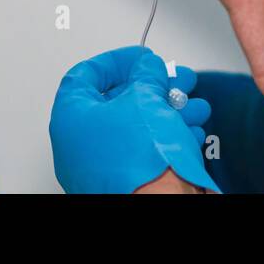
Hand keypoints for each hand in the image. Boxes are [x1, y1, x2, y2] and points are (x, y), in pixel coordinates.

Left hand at [49, 46, 218, 193]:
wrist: (159, 205)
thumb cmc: (139, 160)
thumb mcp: (145, 97)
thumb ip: (146, 73)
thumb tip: (148, 69)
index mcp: (70, 119)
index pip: (85, 75)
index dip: (116, 60)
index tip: (139, 58)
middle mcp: (80, 145)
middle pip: (117, 101)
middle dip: (153, 86)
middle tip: (173, 78)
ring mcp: (101, 166)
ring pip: (137, 126)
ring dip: (168, 109)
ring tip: (192, 104)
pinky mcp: (124, 181)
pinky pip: (145, 150)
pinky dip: (168, 135)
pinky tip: (190, 130)